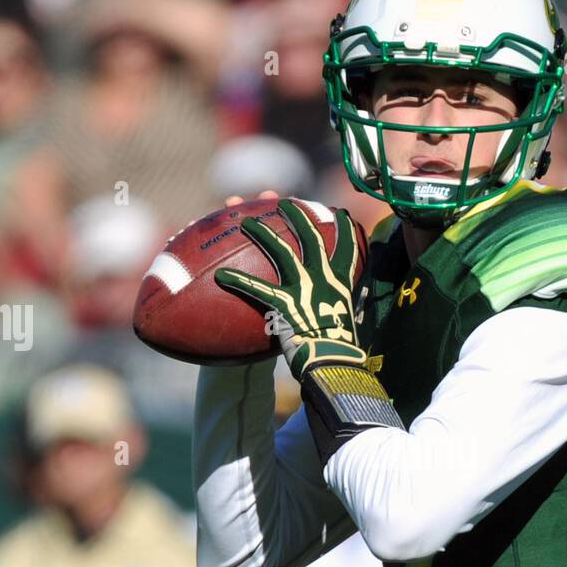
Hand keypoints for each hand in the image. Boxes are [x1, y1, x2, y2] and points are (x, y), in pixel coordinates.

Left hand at [214, 197, 366, 381]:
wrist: (334, 364)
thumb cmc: (339, 351)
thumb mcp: (344, 323)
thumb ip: (335, 310)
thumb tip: (334, 316)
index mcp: (341, 282)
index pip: (347, 249)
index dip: (344, 229)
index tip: (341, 214)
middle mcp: (324, 278)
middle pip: (310, 237)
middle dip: (297, 215)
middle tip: (284, 202)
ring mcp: (305, 288)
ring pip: (281, 251)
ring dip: (261, 232)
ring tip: (244, 220)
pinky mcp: (286, 303)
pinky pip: (257, 288)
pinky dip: (238, 281)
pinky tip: (220, 275)